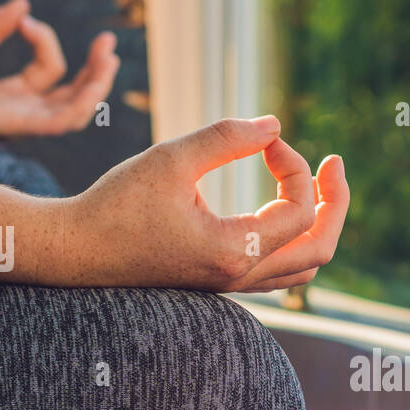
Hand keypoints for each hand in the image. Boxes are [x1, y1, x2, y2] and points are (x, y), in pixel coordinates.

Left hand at [0, 0, 118, 138]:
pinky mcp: (20, 126)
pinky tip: (91, 83)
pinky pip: (62, 121)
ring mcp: (26, 120)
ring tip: (108, 57)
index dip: (45, 39)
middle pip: (77, 93)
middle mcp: (28, 109)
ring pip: (78, 110)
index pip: (50, 68)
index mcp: (18, 93)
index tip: (22, 20)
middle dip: (97, 68)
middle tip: (108, 40)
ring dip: (98, 86)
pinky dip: (81, 104)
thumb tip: (24, 4)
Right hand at [53, 116, 349, 290]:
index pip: (299, 211)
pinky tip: (279, 206)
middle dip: (335, 203)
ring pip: (304, 267)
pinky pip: (279, 271)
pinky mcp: (219, 280)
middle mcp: (239, 276)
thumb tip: (275, 125)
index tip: (267, 140)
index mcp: (233, 251)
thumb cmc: (115, 204)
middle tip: (333, 164)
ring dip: (318, 225)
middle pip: (320, 248)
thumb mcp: (170, 159)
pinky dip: (294, 239)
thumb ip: (226, 138)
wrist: (75, 251)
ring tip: (316, 185)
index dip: (294, 167)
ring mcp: (231, 285)